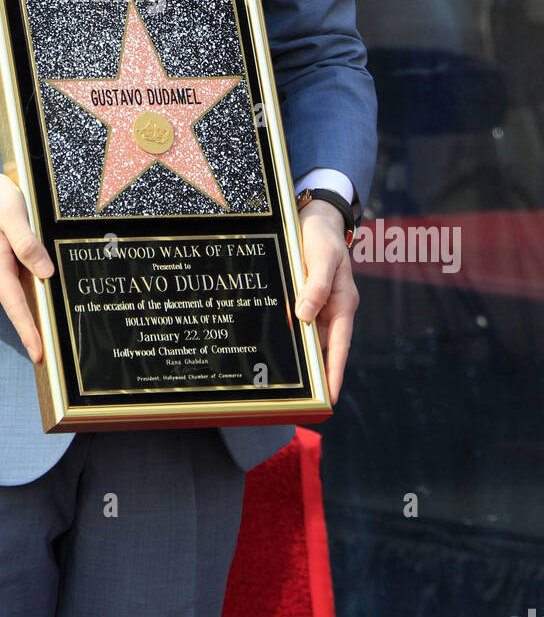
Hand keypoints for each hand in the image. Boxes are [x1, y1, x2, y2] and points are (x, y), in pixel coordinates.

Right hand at [0, 167, 53, 363]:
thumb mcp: (11, 212)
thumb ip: (27, 243)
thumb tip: (45, 273)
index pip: (15, 305)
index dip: (28, 331)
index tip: (39, 354)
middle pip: (19, 298)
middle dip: (36, 304)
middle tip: (54, 300)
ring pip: (15, 285)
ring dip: (29, 279)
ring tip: (30, 247)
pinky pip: (9, 276)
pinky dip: (20, 271)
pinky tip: (25, 254)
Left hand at [294, 199, 358, 404]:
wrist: (316, 216)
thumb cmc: (322, 236)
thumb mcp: (321, 258)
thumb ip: (316, 286)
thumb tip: (305, 317)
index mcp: (343, 303)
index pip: (339, 345)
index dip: (334, 372)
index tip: (329, 398)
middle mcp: (332, 309)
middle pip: (323, 347)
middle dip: (315, 373)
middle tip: (301, 400)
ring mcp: (318, 305)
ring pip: (307, 336)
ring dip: (298, 354)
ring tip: (284, 382)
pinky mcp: (304, 298)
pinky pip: (297, 321)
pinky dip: (288, 333)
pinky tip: (272, 345)